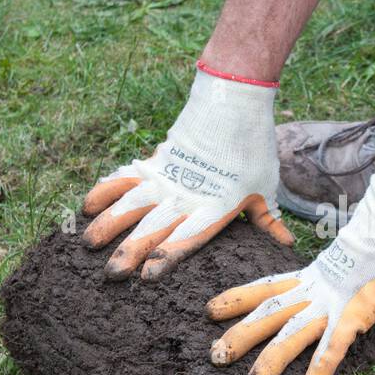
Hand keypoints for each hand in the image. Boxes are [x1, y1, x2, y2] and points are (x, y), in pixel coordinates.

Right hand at [81, 70, 292, 279]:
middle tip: (111, 273)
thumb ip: (268, 221)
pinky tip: (87, 206)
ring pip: (133, 203)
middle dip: (131, 250)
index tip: (147, 274)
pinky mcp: (156, 160)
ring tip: (89, 244)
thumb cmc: (252, 147)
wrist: (233, 100)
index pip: (188, 236)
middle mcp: (187, 194)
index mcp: (215, 206)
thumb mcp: (265, 187)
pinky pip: (126, 177)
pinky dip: (106, 189)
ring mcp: (168, 176)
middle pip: (154, 225)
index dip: (167, 255)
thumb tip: (287, 245)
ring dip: (109, 224)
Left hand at [206, 177, 374, 374]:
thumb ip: (333, 279)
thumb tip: (323, 291)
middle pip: (270, 312)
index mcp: (312, 276)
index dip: (239, 298)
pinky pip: (332, 349)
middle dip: (241, 334)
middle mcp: (315, 290)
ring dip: (271, 359)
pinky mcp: (355, 316)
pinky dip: (319, 373)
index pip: (268, 286)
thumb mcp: (349, 261)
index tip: (211, 309)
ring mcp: (333, 304)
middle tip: (215, 356)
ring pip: (293, 333)